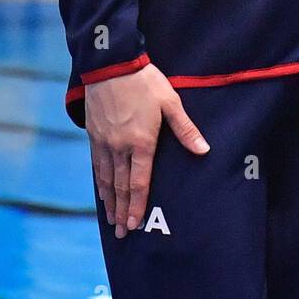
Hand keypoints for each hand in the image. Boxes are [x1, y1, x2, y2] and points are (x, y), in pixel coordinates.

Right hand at [86, 63, 209, 237]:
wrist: (112, 65)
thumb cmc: (145, 82)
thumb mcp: (170, 102)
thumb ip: (185, 129)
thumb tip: (204, 150)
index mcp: (141, 142)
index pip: (140, 182)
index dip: (138, 205)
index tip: (136, 223)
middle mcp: (120, 147)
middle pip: (122, 186)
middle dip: (123, 211)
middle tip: (123, 232)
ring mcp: (104, 142)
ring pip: (107, 179)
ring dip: (110, 201)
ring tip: (111, 220)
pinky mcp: (94, 135)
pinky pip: (97, 166)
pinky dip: (100, 183)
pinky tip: (102, 192)